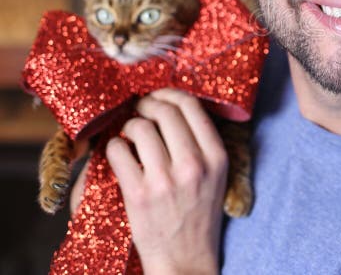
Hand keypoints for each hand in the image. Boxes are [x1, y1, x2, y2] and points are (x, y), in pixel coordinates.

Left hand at [106, 89, 227, 274]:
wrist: (185, 259)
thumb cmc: (199, 215)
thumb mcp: (217, 175)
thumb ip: (203, 143)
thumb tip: (174, 107)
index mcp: (217, 156)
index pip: (192, 106)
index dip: (169, 93)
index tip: (158, 97)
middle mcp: (194, 164)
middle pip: (165, 111)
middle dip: (146, 105)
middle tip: (139, 111)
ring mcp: (166, 179)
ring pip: (139, 127)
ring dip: (129, 126)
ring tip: (129, 136)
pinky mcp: (139, 194)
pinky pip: (118, 151)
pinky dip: (114, 147)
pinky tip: (120, 155)